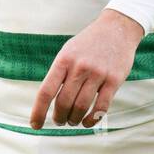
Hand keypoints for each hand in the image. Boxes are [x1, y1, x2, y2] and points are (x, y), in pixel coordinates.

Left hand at [30, 9, 144, 129]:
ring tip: (73, 121)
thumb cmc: (89, 44)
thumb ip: (59, 73)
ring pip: (81, 107)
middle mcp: (79, 67)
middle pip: (63, 102)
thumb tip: (47, 101)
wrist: (118, 28)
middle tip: (60, 121)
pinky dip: (92, 119)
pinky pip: (101, 107)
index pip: (46, 91)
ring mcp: (98, 73)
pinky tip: (88, 122)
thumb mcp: (68, 51)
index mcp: (64, 60)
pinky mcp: (114, 80)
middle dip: (59, 117)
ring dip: (74, 119)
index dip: (38, 111)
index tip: (35, 125)